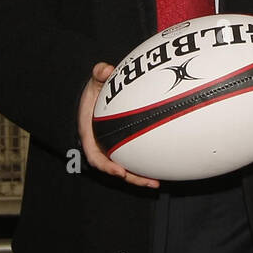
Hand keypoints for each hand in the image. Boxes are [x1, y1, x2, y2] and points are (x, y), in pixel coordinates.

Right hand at [78, 62, 160, 188]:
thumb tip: (105, 70)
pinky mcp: (124, 146)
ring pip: (126, 167)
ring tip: (157, 182)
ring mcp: (113, 148)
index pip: (95, 156)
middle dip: (131, 178)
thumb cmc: (94, 90)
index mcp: (90, 135)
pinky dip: (145, 164)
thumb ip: (98, 74)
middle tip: (149, 182)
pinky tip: (161, 166)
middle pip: (115, 169)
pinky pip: (134, 158)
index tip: (119, 171)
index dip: (107, 167)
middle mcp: (102, 146)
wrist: (97, 95)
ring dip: (140, 177)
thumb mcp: (94, 80)